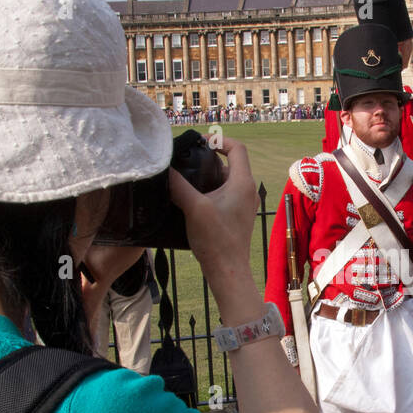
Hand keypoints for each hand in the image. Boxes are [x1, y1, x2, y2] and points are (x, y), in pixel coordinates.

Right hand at [167, 137, 261, 323]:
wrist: (228, 271)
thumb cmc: (215, 240)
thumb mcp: (193, 207)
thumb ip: (178, 184)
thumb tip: (164, 168)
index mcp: (242, 183)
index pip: (237, 148)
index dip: (219, 140)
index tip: (200, 143)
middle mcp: (247, 191)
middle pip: (229, 164)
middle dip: (207, 160)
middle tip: (185, 162)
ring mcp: (244, 205)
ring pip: (225, 180)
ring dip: (206, 177)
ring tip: (184, 180)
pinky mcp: (237, 216)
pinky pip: (224, 195)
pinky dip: (209, 191)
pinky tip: (191, 199)